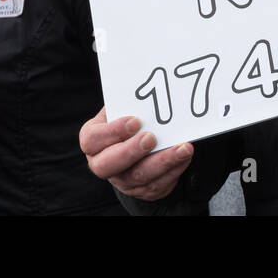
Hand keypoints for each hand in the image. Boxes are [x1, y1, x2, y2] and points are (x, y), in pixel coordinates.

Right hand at [79, 107, 193, 200]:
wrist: (133, 143)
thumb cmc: (126, 121)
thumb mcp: (121, 109)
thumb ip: (127, 103)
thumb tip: (145, 86)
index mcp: (93, 141)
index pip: (93, 140)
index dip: (113, 131)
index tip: (135, 121)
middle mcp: (102, 164)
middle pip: (109, 165)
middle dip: (132, 151)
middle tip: (152, 138)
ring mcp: (121, 181)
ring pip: (139, 177)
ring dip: (163, 162)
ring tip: (183, 148)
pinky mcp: (141, 191)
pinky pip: (157, 186)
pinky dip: (173, 171)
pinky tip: (184, 158)